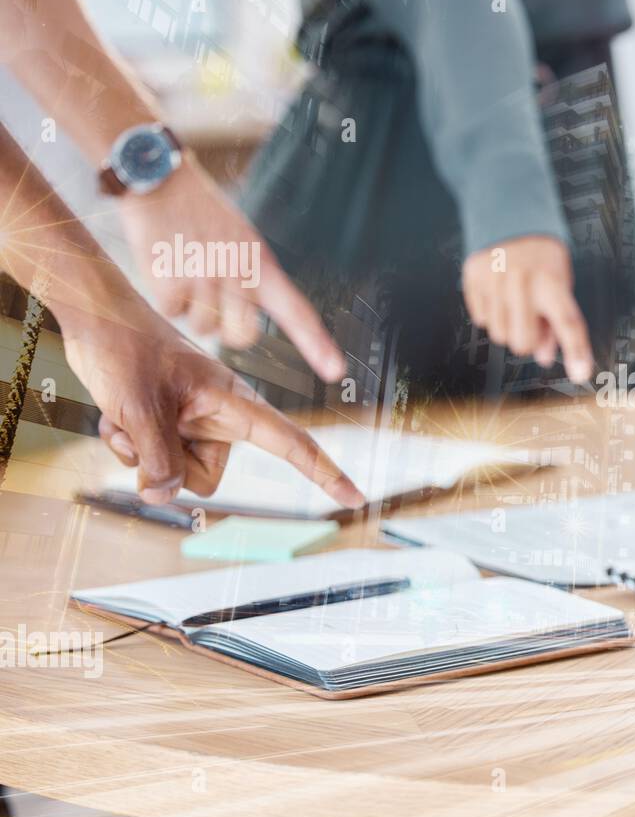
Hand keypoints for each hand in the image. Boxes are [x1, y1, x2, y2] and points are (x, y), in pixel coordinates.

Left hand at [62, 302, 364, 509]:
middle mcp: (219, 416)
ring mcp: (192, 421)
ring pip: (174, 472)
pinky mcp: (168, 423)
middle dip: (167, 466)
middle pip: (204, 476)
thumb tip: (163, 497)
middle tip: (139, 430)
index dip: (324, 472)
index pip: (292, 442)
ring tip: (125, 414)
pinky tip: (117, 415)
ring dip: (140, 452)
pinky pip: (153, 461)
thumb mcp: (139, 410)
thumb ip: (158, 461)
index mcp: (234, 402)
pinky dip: (129, 444)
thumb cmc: (125, 350)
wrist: (96, 319)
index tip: (355, 497)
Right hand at [118, 160, 346, 381]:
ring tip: (187, 270)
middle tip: (215, 305)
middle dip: (229, 331)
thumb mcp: (241, 239)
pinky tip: (166, 267)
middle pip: (243, 337)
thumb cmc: (202, 212)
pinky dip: (166, 297)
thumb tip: (247, 323)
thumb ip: (251, 278)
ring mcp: (204, 278)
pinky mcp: (169, 279)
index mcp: (261, 263)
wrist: (159, 176)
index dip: (317, 344)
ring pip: (204, 328)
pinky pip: (172, 312)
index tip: (335, 371)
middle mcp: (238, 273)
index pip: (297, 311)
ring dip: (193, 309)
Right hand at [462, 234, 594, 381]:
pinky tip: (498, 294)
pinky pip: (480, 319)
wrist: (509, 214)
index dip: (576, 351)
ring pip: (499, 335)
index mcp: (552, 281)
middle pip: (523, 342)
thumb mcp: (559, 284)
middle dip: (528, 341)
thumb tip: (546, 357)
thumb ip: (555, 321)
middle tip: (532, 324)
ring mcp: (495, 279)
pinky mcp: (473, 276)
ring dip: (508, 327)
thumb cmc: (541, 258)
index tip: (581, 374)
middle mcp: (523, 280)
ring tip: (514, 303)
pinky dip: (490, 314)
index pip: (568, 322)